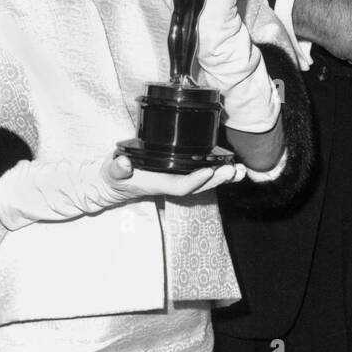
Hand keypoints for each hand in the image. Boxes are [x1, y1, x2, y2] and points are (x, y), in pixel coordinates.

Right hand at [98, 154, 246, 203]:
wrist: (111, 185)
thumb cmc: (112, 177)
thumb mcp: (110, 172)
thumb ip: (116, 169)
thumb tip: (123, 164)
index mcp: (155, 184)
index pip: (179, 186)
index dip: (195, 180)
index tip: (209, 170)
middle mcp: (168, 185)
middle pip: (198, 187)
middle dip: (217, 179)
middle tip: (234, 170)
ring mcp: (174, 181)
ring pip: (203, 183)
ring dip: (223, 177)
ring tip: (241, 170)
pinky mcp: (178, 174)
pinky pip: (201, 176)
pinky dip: (217, 172)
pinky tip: (232, 166)